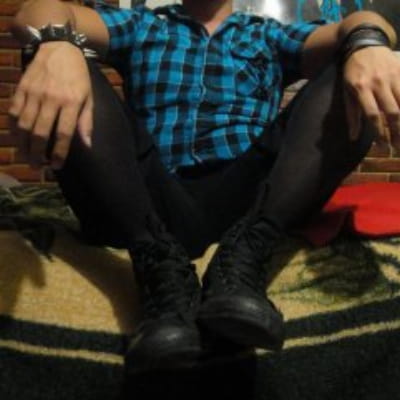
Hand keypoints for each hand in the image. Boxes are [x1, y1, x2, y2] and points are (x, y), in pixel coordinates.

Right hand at [8, 41, 92, 168]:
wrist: (59, 48)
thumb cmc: (78, 77)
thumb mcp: (88, 98)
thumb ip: (86, 122)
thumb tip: (87, 145)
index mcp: (70, 102)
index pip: (63, 134)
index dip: (58, 153)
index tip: (56, 166)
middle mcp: (50, 99)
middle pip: (39, 133)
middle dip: (37, 154)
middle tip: (38, 166)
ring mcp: (33, 93)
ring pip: (23, 125)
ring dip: (23, 145)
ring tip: (27, 157)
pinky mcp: (21, 88)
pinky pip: (13, 112)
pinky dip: (13, 128)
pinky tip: (17, 139)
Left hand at [343, 46, 399, 147]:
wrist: (364, 44)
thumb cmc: (353, 73)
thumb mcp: (346, 92)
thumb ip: (352, 114)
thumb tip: (353, 137)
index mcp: (361, 89)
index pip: (373, 115)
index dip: (379, 132)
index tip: (383, 146)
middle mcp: (378, 82)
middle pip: (392, 111)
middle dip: (396, 131)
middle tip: (397, 146)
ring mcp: (393, 76)